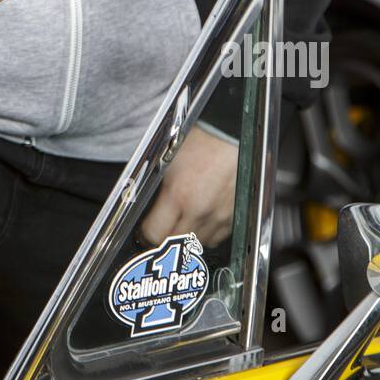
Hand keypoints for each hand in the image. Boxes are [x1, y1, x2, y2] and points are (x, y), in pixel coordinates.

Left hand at [139, 125, 238, 248]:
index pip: (154, 234)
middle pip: (174, 244)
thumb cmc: (202, 140)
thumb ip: (156, 186)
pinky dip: (207, 233)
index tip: (145, 230)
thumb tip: (144, 205)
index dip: (146, 234)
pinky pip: (216, 238)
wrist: (235, 135)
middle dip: (164, 237)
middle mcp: (199, 210)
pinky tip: (202, 218)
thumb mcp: (168, 158)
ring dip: (186, 237)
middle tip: (161, 228)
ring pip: (196, 244)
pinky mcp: (234, 217)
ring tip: (182, 220)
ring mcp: (219, 217)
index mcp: (178, 195)